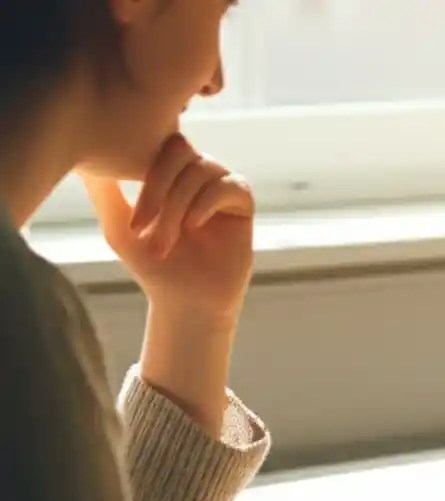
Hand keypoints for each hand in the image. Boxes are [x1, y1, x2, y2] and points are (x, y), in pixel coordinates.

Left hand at [80, 133, 255, 323]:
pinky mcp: (243, 201)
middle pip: (179, 151)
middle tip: (142, 226)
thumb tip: (87, 161)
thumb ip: (105, 193)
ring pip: (200, 171)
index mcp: (168, 170)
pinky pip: (226, 186)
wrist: (187, 299)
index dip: (141, 172)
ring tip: (167, 241)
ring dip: (177, 206)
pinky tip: (193, 226)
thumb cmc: (152, 265)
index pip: (157, 144)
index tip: (132, 219)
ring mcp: (221, 183)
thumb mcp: (118, 227)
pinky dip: (205, 203)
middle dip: (158, 188)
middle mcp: (197, 171)